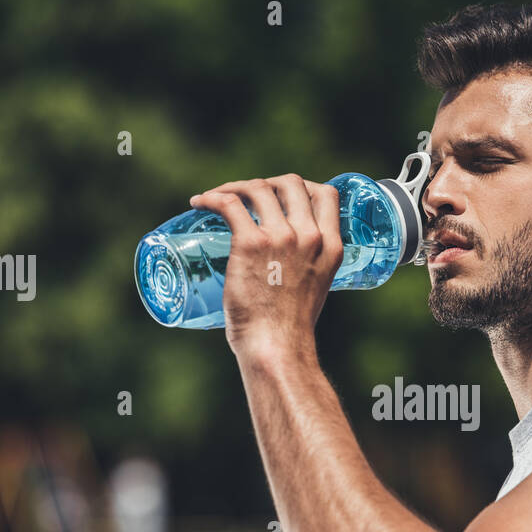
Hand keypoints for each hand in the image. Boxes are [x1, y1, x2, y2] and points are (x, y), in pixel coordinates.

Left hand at [190, 175, 342, 356]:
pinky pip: (228, 203)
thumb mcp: (315, 289)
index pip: (326, 194)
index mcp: (331, 247)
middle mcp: (309, 236)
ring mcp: (280, 237)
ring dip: (235, 187)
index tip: (284, 195)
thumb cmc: (290, 329)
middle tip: (247, 198)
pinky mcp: (250, 242)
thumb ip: (307, 269)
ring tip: (218, 198)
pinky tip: (200, 202)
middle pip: (290, 183)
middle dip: (267, 183)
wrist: (277, 348)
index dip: (304, 186)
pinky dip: (211, 197)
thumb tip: (281, 265)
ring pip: (257, 188)